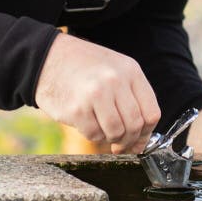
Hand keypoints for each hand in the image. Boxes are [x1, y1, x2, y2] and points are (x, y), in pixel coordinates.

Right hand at [35, 33, 160, 153]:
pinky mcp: (77, 109)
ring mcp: (96, 94)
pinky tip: (87, 123)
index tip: (138, 139)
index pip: (152, 113)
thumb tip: (140, 142)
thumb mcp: (117, 71)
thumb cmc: (86, 67)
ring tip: (103, 130)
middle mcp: (116, 81)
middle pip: (135, 126)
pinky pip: (94, 135)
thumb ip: (133, 101)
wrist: (49, 58)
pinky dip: (93, 135)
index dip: (146, 133)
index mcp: (131, 71)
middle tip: (119, 143)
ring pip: (116, 133)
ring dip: (111, 139)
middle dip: (128, 140)